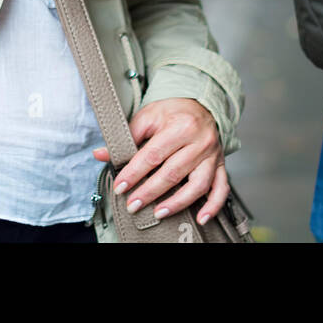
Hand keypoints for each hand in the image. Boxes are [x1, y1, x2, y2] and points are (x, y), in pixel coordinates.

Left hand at [92, 97, 228, 225]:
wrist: (202, 104)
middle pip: (173, 172)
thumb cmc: (173, 112)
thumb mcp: (148, 116)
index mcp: (180, 125)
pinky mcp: (221, 165)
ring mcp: (213, 155)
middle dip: (150, 191)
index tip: (120, 187)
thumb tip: (101, 154)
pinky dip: (213, 206)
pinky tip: (201, 218)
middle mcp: (200, 141)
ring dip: (177, 202)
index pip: (153, 154)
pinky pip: (221, 188)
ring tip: (158, 213)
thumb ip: (127, 136)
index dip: (134, 173)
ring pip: (198, 184)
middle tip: (133, 204)